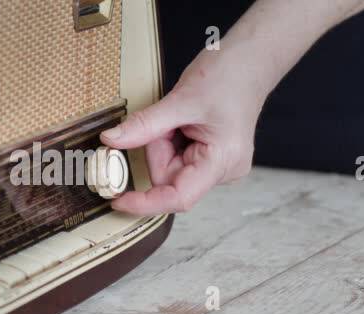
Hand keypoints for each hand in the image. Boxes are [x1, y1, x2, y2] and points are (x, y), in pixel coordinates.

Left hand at [101, 49, 267, 215]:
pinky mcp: (209, 159)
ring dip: (164, 143)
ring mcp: (217, 166)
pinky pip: (176, 159)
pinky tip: (185, 124)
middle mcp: (223, 171)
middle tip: (170, 121)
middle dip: (158, 149)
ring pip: (169, 167)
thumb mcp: (181, 99)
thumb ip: (144, 125)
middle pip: (168, 178)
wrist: (252, 60)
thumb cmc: (230, 75)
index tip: (118, 201)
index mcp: (223, 161)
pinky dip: (170, 141)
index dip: (145, 203)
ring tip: (182, 118)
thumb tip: (111, 141)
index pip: (179, 197)